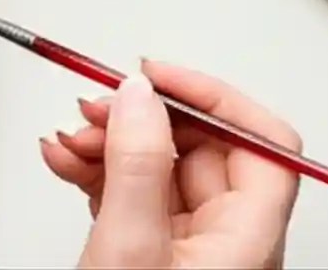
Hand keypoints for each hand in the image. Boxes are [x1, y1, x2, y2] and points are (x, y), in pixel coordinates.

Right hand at [41, 60, 301, 268]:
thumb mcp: (129, 249)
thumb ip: (137, 165)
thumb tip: (140, 97)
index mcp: (249, 240)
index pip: (262, 142)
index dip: (213, 96)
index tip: (156, 76)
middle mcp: (230, 244)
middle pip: (203, 150)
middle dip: (144, 118)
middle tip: (98, 103)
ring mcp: (191, 253)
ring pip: (162, 169)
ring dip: (112, 143)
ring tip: (70, 138)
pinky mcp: (153, 258)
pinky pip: (135, 195)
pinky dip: (99, 172)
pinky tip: (65, 162)